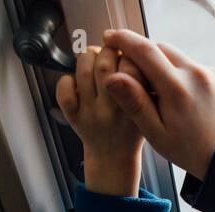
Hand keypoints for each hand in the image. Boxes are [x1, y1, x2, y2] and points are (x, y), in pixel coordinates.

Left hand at [55, 45, 143, 195]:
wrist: (113, 158)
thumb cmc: (130, 130)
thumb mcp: (149, 110)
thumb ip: (144, 84)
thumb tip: (132, 51)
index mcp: (134, 107)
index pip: (131, 66)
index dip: (128, 53)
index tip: (127, 54)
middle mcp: (111, 111)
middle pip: (105, 64)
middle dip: (106, 50)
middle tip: (109, 53)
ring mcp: (90, 114)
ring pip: (83, 71)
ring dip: (88, 58)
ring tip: (94, 61)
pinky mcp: (73, 117)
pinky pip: (64, 90)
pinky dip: (67, 80)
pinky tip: (78, 82)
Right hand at [100, 28, 214, 180]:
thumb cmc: (188, 149)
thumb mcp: (156, 133)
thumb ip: (135, 103)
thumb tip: (112, 78)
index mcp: (177, 89)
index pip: (145, 51)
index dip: (123, 40)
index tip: (109, 37)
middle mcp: (195, 74)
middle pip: (159, 49)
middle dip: (142, 55)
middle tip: (131, 73)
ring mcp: (208, 73)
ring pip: (174, 55)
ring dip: (159, 64)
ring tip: (155, 90)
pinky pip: (188, 65)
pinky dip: (176, 72)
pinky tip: (175, 95)